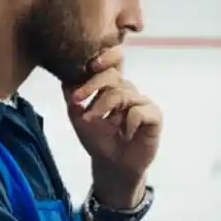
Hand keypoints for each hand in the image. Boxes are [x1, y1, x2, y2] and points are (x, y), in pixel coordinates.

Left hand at [65, 47, 159, 205]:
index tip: (92, 64)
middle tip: (77, 101)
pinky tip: (126, 134)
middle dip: (92, 86)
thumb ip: (72, 95)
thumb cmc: (97, 139)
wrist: (111, 165)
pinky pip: (139, 111)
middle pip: (113, 76)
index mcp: (112, 86)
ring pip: (123, 94)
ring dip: (104, 108)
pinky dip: (128, 123)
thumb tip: (65, 75)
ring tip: (100, 124)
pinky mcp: (154, 116)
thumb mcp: (77, 116)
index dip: (107, 56)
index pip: (114, 61)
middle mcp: (128, 90)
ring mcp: (142, 102)